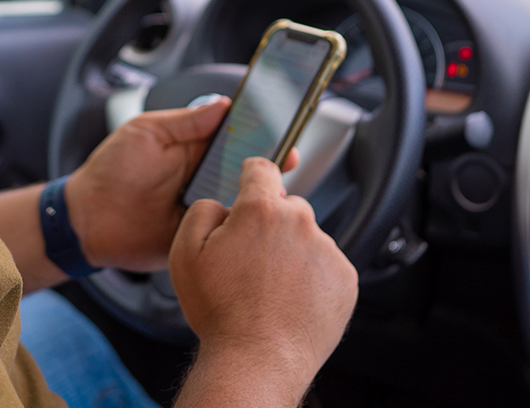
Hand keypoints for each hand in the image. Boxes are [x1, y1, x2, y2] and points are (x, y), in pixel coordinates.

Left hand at [63, 98, 298, 273]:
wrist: (87, 219)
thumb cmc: (111, 170)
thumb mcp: (146, 133)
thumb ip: (186, 121)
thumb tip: (224, 104)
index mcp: (195, 148)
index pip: (237, 137)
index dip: (260, 133)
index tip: (281, 128)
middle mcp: (205, 177)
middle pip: (248, 170)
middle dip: (269, 165)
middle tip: (286, 159)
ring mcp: (205, 208)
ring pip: (243, 201)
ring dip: (258, 197)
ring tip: (273, 191)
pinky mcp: (200, 237)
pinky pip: (227, 233)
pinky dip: (240, 228)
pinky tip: (251, 223)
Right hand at [169, 157, 356, 403]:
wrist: (258, 360)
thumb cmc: (221, 311)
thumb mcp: (185, 253)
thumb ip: (201, 211)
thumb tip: (222, 204)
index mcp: (261, 209)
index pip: (262, 168)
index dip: (252, 175)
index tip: (251, 181)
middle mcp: (300, 222)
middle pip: (286, 207)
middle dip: (269, 224)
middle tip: (249, 261)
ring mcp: (327, 250)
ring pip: (306, 238)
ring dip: (291, 252)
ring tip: (270, 288)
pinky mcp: (344, 278)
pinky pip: (325, 265)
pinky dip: (311, 276)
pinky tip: (290, 299)